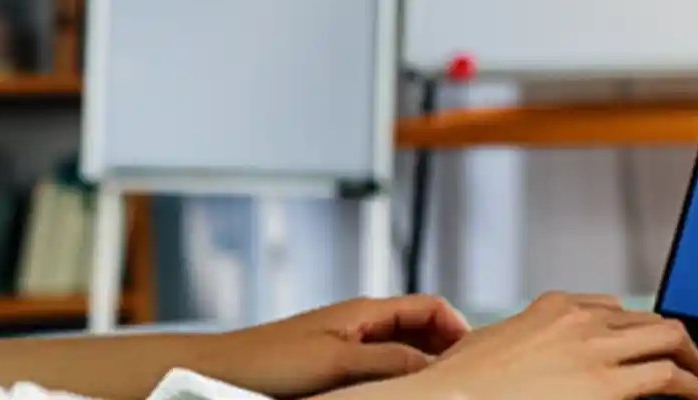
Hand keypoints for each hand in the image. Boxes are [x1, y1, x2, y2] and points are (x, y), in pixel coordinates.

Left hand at [201, 295, 470, 397]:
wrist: (222, 370)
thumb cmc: (271, 360)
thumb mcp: (336, 361)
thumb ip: (386, 361)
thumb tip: (435, 368)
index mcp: (365, 311)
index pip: (429, 307)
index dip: (458, 327)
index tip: (475, 358)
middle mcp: (361, 323)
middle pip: (421, 329)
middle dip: (446, 348)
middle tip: (467, 378)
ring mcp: (349, 344)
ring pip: (402, 351)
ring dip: (423, 366)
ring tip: (440, 390)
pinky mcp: (335, 365)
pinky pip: (380, 369)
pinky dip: (399, 379)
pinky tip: (402, 396)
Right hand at [323, 292, 697, 399]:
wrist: (450, 398)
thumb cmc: (462, 384)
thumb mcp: (491, 345)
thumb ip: (521, 341)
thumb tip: (526, 361)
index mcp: (551, 308)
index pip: (613, 306)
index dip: (634, 330)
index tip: (642, 346)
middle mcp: (579, 321)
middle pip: (650, 318)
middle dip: (676, 343)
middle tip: (687, 366)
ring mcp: (594, 350)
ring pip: (670, 339)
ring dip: (693, 363)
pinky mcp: (606, 386)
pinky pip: (667, 378)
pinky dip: (690, 388)